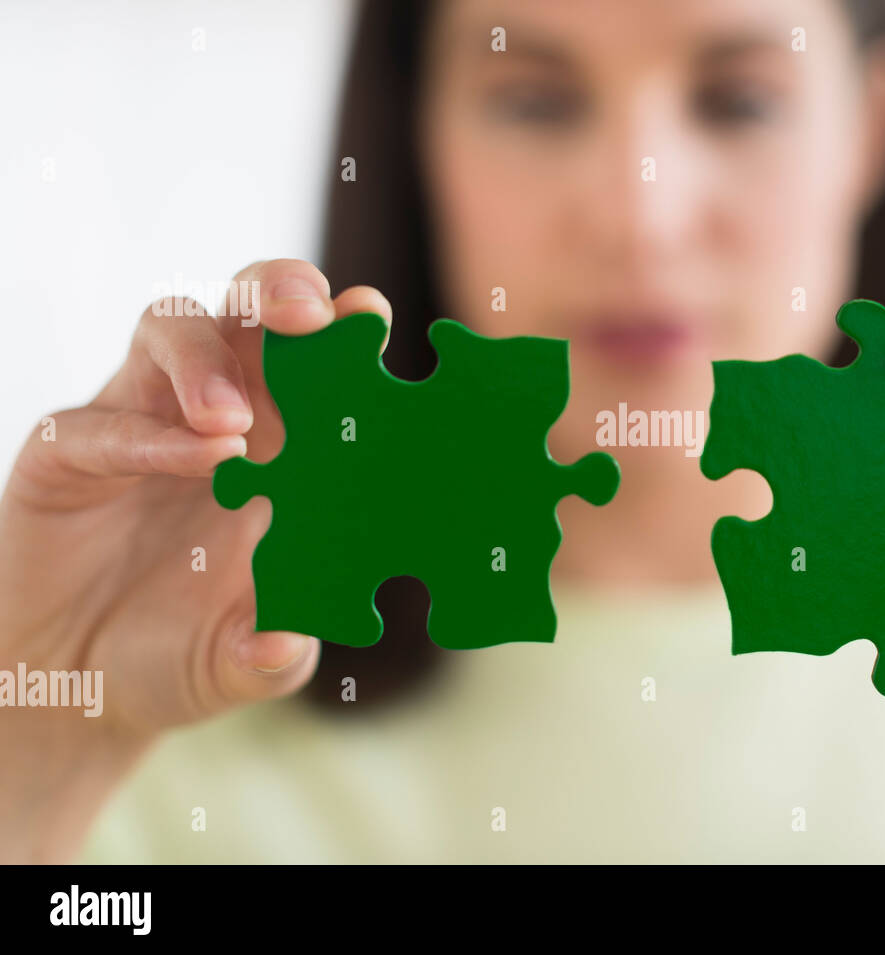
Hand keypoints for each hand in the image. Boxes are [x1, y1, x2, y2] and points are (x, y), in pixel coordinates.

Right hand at [0, 258, 390, 858]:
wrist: (72, 690)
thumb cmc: (179, 655)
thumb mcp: (240, 662)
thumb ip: (272, 653)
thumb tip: (289, 647)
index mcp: (277, 443)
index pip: (313, 359)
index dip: (343, 328)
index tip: (372, 316)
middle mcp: (210, 414)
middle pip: (243, 311)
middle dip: (278, 290)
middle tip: (313, 312)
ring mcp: (137, 422)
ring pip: (168, 331)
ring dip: (206, 361)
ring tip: (235, 421)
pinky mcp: (66, 455)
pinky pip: (97, 423)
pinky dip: (146, 437)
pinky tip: (192, 460)